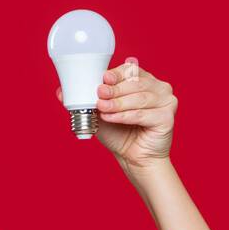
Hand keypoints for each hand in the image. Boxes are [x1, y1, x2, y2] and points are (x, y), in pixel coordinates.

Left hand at [55, 57, 175, 169]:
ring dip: (118, 103)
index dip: (117, 73)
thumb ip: (84, 100)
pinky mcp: (168, 117)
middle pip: (136, 83)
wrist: (135, 159)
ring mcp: (166, 102)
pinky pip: (143, 114)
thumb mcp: (99, 114)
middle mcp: (159, 88)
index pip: (132, 70)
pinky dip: (125, 116)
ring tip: (102, 108)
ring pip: (139, 97)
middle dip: (115, 89)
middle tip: (99, 93)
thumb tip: (60, 91)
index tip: (103, 77)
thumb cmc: (120, 135)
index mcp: (145, 81)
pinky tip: (111, 117)